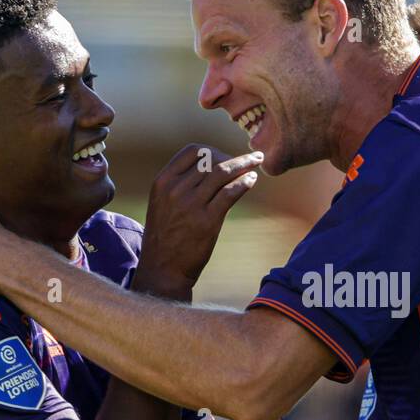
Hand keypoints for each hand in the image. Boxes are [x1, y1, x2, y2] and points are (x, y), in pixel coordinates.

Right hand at [134, 145, 261, 293]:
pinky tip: (252, 180)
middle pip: (211, 159)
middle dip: (234, 157)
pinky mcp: (207, 221)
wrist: (162, 268)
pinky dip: (244, 182)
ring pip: (223, 172)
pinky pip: (230, 192)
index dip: (213, 150)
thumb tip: (209, 166)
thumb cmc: (165, 236)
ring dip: (244, 164)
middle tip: (250, 159)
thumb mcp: (162, 203)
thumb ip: (179, 184)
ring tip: (256, 163)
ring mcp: (191, 204)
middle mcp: (175, 189)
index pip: (192, 151)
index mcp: (163, 181)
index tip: (226, 155)